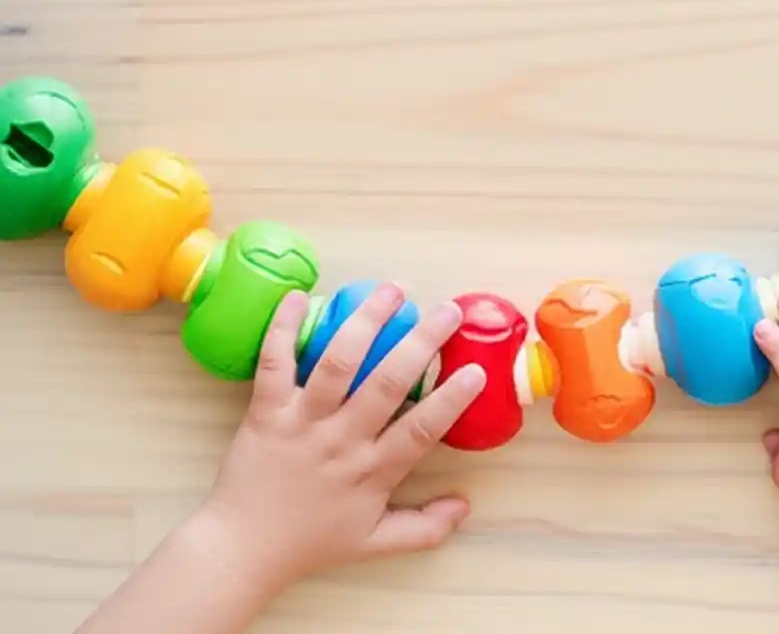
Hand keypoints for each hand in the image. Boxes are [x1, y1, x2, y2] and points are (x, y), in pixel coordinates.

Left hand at [188, 281, 486, 593]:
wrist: (242, 548)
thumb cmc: (311, 543)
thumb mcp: (375, 543)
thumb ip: (424, 529)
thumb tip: (465, 506)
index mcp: (372, 471)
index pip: (421, 429)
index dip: (451, 399)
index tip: (477, 371)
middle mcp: (340, 441)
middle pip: (386, 383)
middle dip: (421, 342)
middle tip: (446, 311)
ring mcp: (301, 423)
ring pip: (337, 363)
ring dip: (366, 321)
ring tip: (392, 290)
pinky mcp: (264, 412)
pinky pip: (274, 363)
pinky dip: (284, 328)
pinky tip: (302, 297)